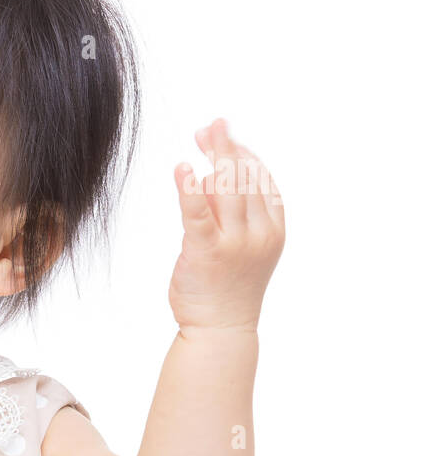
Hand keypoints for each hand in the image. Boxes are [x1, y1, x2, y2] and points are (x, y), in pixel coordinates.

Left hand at [169, 118, 284, 333]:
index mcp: (274, 228)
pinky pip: (198, 214)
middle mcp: (260, 232)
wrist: (220, 328)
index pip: (262, 178)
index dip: (243, 151)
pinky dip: (189, 189)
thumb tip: (210, 173)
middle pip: (244, 177)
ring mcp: (236, 243)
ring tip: (200, 137)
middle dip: (227, 146)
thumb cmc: (227, 286)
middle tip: (210, 127)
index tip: (224, 134)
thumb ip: (231, 212)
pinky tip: (182, 169)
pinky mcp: (207, 252)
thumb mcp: (241, 245)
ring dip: (213, 158)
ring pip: (226, 189)